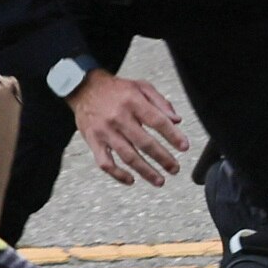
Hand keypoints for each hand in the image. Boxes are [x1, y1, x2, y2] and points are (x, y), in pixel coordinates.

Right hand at [68, 71, 186, 187]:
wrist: (82, 87)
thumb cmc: (116, 89)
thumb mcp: (141, 86)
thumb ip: (161, 102)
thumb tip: (177, 121)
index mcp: (133, 102)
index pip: (157, 121)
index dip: (173, 136)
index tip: (184, 147)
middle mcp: (118, 117)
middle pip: (144, 143)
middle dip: (163, 158)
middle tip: (175, 169)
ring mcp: (104, 131)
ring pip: (127, 156)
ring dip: (145, 171)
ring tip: (160, 180)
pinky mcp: (92, 141)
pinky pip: (105, 162)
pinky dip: (118, 174)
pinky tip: (131, 180)